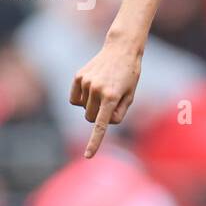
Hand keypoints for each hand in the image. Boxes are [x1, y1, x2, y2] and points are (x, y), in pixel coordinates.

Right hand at [69, 41, 142, 157]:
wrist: (121, 50)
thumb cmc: (129, 76)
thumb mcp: (130, 96)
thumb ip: (118, 113)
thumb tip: (102, 122)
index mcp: (111, 97)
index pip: (100, 125)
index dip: (94, 142)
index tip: (88, 155)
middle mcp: (96, 90)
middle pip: (91, 118)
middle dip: (98, 116)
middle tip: (111, 102)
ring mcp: (85, 83)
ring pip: (83, 109)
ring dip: (92, 106)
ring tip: (104, 89)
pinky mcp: (78, 77)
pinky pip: (75, 99)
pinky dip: (82, 99)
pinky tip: (92, 88)